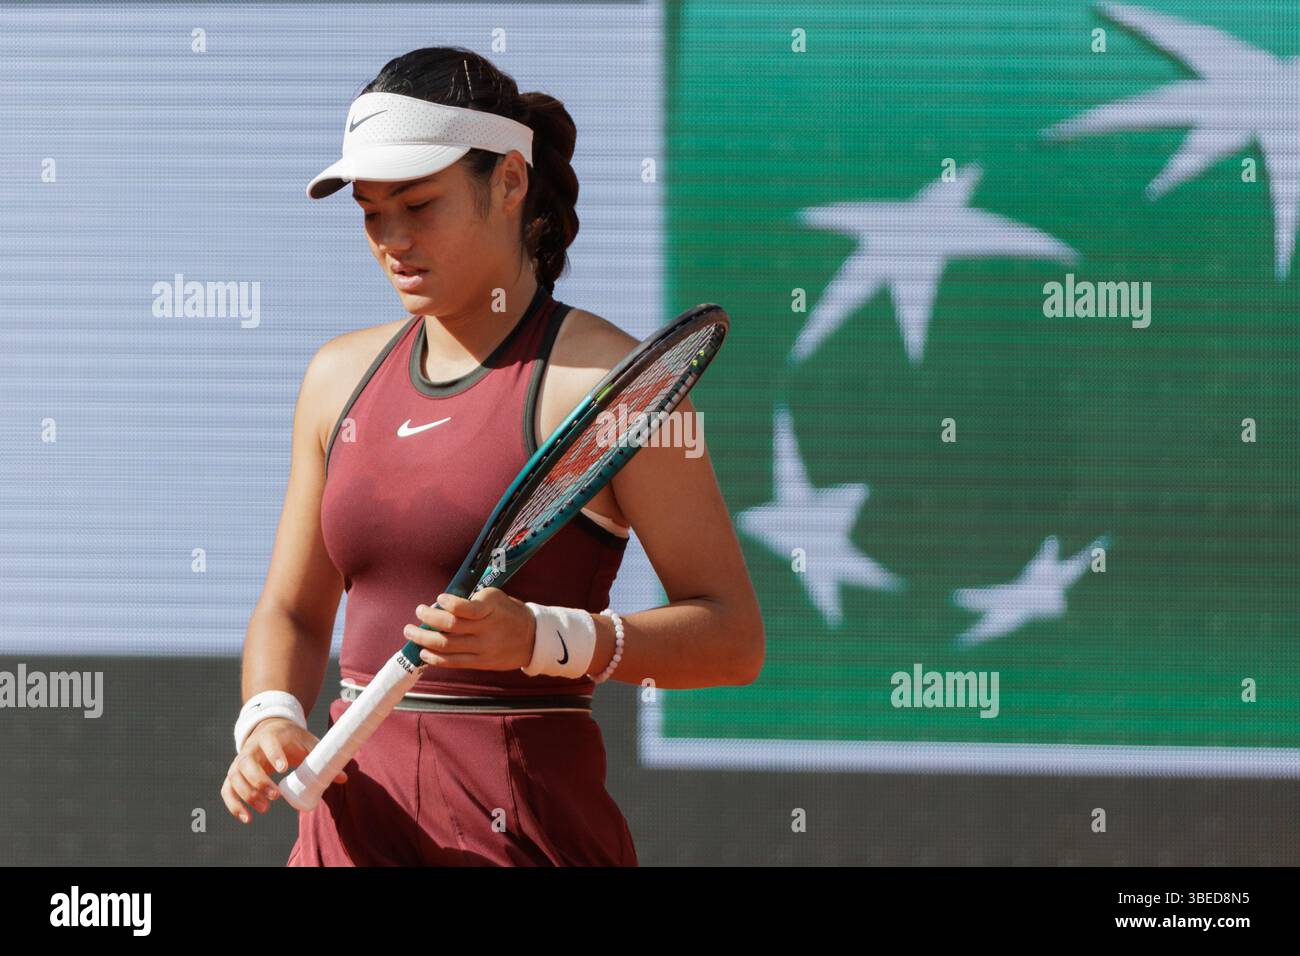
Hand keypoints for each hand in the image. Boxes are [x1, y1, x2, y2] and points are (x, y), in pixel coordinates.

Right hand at [220, 717, 346, 823]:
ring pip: (235, 778)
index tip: (283, 769)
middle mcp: (251, 748)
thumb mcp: (308, 744)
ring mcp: (239, 762)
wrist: (270, 730)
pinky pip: (227, 790)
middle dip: (259, 782)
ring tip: (265, 809)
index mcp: (270, 736)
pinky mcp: (234, 775)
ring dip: (247, 795)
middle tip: (276, 797)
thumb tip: (343, 778)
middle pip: (246, 764)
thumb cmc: (292, 739)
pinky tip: (246, 818)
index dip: (274, 754)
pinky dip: (233, 804)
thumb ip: (321, 759)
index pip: (269, 742)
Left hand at [405, 588, 536, 670]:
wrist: (532, 638)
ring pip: (447, 646)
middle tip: (417, 612)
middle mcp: (488, 629)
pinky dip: (435, 658)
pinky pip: (454, 662)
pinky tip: (424, 652)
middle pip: (451, 627)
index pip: (468, 608)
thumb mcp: (495, 598)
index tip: (439, 598)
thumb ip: (471, 601)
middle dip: (427, 620)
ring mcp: (484, 648)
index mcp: (492, 608)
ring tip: (411, 632)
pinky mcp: (482, 663)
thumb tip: (440, 606)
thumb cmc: (508, 612)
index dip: (450, 604)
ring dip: (424, 639)